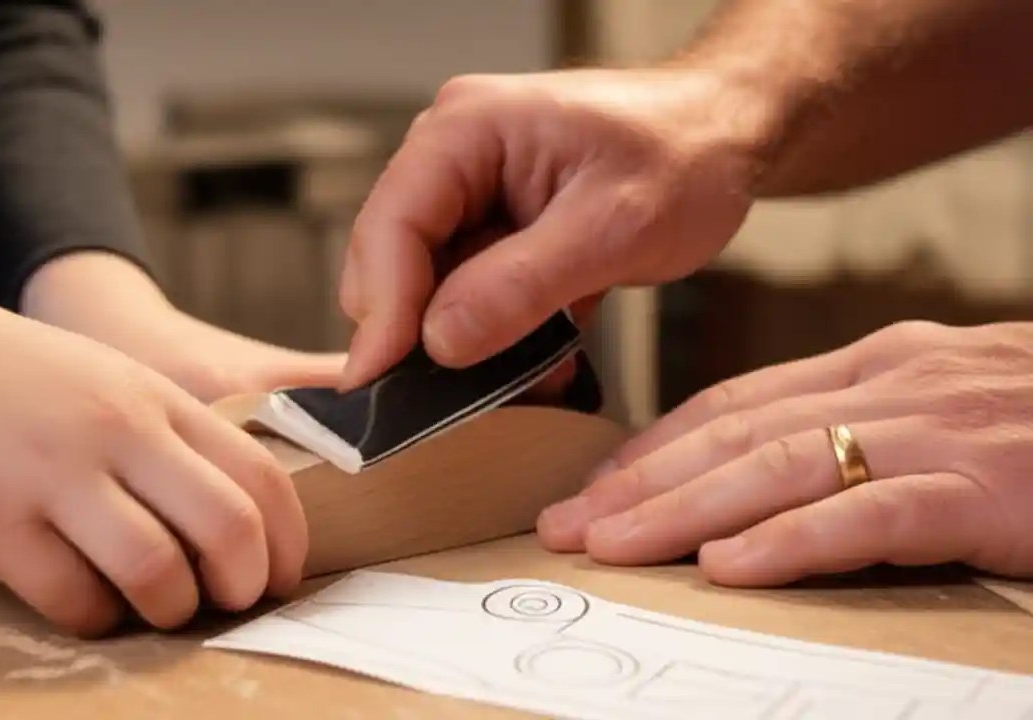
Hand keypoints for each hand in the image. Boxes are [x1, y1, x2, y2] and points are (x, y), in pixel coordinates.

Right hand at [0, 261, 306, 635]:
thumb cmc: (5, 378)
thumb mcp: (106, 381)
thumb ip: (169, 435)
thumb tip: (233, 519)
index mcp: (156, 398)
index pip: (262, 475)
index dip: (288, 543)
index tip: (280, 578)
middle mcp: (119, 431)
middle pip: (231, 528)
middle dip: (246, 585)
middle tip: (229, 603)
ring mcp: (57, 473)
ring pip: (160, 572)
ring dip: (171, 611)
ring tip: (155, 607)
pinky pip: (74, 599)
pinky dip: (94, 618)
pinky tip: (82, 601)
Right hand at [339, 67, 775, 387]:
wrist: (724, 141)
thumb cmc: (685, 156)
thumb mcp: (615, 224)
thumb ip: (522, 284)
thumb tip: (441, 341)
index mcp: (467, 130)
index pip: (392, 225)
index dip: (382, 310)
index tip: (381, 383)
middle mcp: (452, 157)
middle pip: (391, 263)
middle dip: (423, 333)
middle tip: (465, 395)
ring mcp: (467, 196)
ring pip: (426, 292)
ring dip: (469, 343)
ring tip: (531, 373)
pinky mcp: (488, 232)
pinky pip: (464, 299)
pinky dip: (496, 337)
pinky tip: (543, 356)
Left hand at [537, 321, 1032, 585]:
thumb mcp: (943, 406)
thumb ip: (861, 429)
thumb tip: (764, 483)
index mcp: (878, 366)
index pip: (736, 403)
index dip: (655, 447)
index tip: (592, 487)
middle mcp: (894, 383)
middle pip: (737, 434)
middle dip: (642, 483)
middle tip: (568, 525)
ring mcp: (941, 430)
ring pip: (782, 467)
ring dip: (685, 509)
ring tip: (613, 545)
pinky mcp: (990, 487)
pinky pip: (873, 515)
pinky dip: (794, 541)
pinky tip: (732, 567)